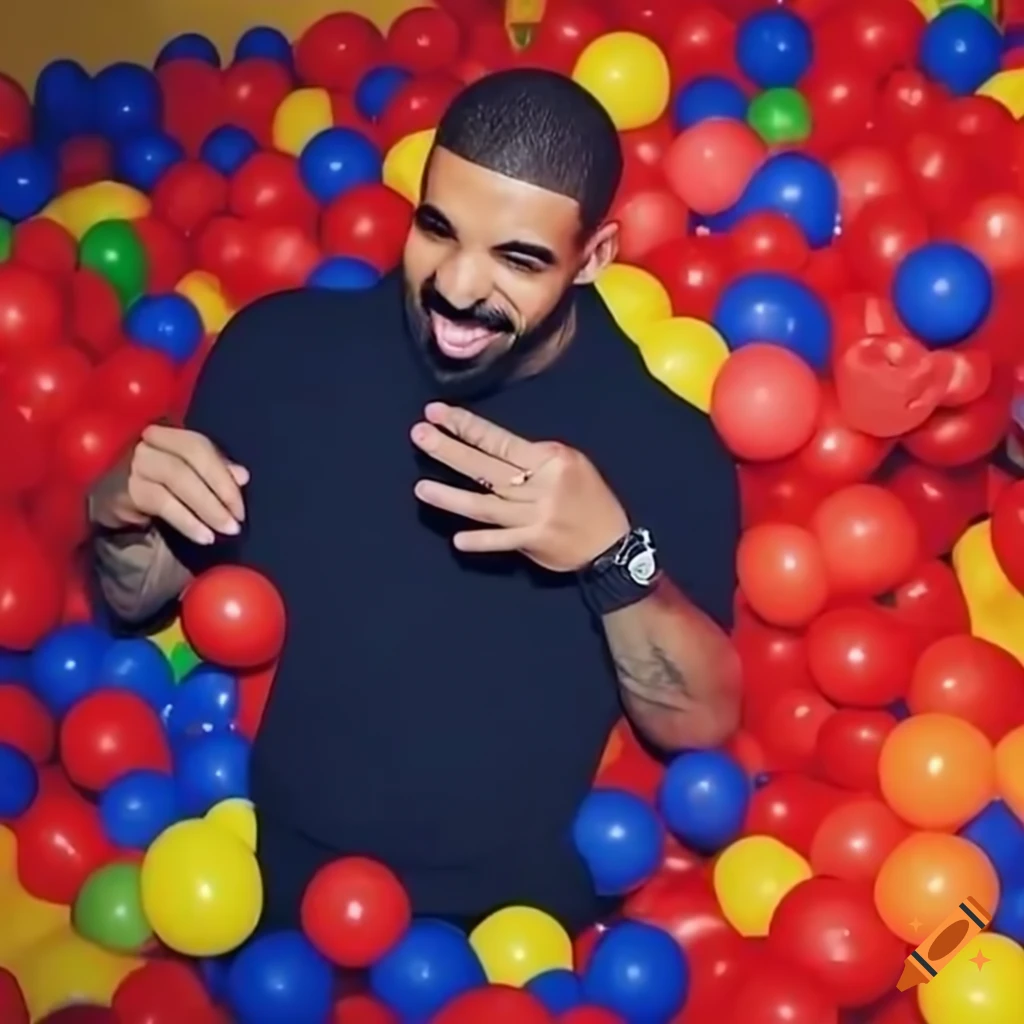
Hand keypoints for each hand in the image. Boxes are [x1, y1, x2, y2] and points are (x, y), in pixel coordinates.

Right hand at [89, 424, 247, 545]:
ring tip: (226, 529)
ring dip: (208, 507)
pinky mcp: (121, 489)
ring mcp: (131, 463)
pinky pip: (161, 502)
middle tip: (237, 519)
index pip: (198, 444)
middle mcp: (146, 442)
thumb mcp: (186, 476)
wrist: (107, 507)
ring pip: (177, 478)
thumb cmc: (153, 487)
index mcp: (166, 434)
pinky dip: (187, 521)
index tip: (240, 503)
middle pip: (190, 457)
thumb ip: (213, 471)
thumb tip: (242, 475)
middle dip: (220, 489)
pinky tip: (203, 536)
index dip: (223, 472)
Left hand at [411, 402, 628, 571]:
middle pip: (487, 468)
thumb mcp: (571, 462)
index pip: (499, 440)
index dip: (466, 426)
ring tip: (421, 488)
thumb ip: (532, 457)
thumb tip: (489, 449)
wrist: (611, 542)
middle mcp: (540, 486)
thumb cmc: (589, 496)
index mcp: (549, 459)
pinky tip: (456, 539)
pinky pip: (502, 540)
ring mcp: (536, 516)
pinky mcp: (534, 542)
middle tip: (419, 436)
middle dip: (450, 450)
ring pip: (486, 505)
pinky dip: (480, 540)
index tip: (436, 413)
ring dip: (451, 498)